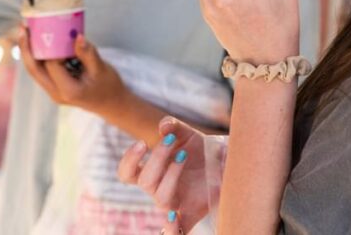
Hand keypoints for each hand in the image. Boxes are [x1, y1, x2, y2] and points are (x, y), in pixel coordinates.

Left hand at [18, 32, 127, 117]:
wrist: (112, 104)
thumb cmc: (109, 86)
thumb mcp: (101, 68)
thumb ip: (88, 53)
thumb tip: (77, 36)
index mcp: (68, 90)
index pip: (52, 64)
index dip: (54, 48)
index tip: (59, 33)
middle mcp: (56, 93)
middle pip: (34, 70)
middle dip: (27, 48)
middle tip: (23, 27)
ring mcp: (53, 92)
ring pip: (35, 71)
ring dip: (29, 52)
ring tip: (26, 32)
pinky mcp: (54, 88)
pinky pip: (41, 71)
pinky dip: (38, 57)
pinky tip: (37, 43)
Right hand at [118, 117, 215, 233]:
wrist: (224, 160)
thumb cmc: (199, 149)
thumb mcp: (187, 133)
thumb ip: (174, 126)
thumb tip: (164, 126)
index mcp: (153, 171)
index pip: (127, 174)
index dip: (129, 161)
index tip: (143, 143)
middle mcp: (159, 189)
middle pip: (145, 182)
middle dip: (157, 158)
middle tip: (170, 141)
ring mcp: (175, 203)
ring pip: (161, 198)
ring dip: (170, 175)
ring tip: (183, 155)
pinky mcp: (192, 214)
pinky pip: (178, 231)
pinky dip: (171, 229)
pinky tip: (173, 216)